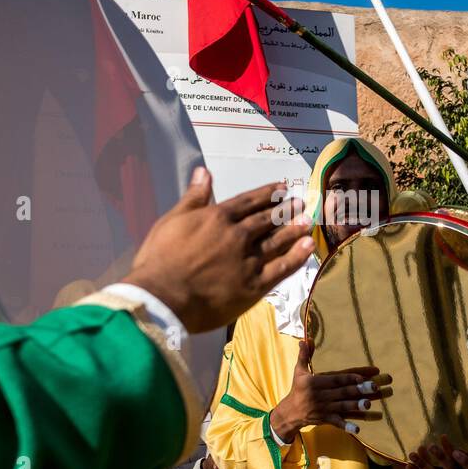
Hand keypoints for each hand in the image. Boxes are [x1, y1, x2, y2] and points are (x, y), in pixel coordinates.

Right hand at [122, 168, 314, 332]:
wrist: (163, 298)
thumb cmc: (160, 259)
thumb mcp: (172, 221)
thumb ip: (193, 198)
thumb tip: (204, 171)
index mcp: (218, 217)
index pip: (248, 201)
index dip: (267, 194)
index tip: (281, 187)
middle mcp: (238, 235)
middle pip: (266, 219)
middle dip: (284, 209)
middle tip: (299, 202)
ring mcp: (249, 260)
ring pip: (277, 241)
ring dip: (294, 229)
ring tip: (307, 220)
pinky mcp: (254, 286)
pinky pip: (281, 268)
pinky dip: (297, 256)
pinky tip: (307, 246)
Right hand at [269, 339, 390, 444]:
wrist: (290, 411)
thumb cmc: (298, 389)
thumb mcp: (299, 371)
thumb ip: (305, 356)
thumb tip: (305, 340)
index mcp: (316, 382)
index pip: (336, 379)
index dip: (350, 377)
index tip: (363, 376)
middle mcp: (320, 395)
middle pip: (343, 392)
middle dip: (359, 389)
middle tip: (375, 386)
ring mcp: (323, 408)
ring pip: (343, 406)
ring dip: (357, 405)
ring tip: (370, 403)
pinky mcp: (325, 419)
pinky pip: (337, 422)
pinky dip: (347, 426)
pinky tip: (358, 429)